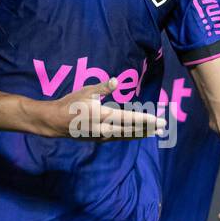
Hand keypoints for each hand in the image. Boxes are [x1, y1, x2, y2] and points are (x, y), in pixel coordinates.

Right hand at [41, 78, 166, 139]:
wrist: (56, 122)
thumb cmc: (70, 103)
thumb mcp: (86, 91)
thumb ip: (103, 87)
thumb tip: (116, 81)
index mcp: (104, 115)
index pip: (130, 118)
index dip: (145, 119)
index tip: (158, 120)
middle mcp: (106, 128)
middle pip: (132, 129)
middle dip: (148, 128)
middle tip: (163, 127)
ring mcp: (103, 136)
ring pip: (127, 135)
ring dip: (141, 133)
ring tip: (154, 132)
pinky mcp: (100, 139)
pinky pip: (120, 138)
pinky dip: (131, 135)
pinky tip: (137, 134)